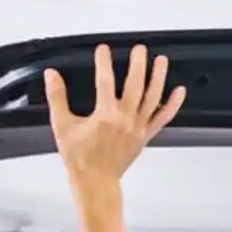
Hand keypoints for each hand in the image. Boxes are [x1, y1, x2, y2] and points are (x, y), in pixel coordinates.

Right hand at [44, 44, 185, 205]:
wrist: (96, 182)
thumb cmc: (79, 157)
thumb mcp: (62, 126)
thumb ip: (57, 98)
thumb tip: (51, 75)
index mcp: (105, 117)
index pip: (105, 82)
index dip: (104, 63)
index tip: (103, 49)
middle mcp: (125, 120)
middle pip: (135, 86)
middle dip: (138, 65)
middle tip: (139, 49)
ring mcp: (138, 128)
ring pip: (152, 99)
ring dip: (158, 78)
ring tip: (161, 60)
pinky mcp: (145, 136)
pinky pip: (163, 118)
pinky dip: (173, 104)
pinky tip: (180, 90)